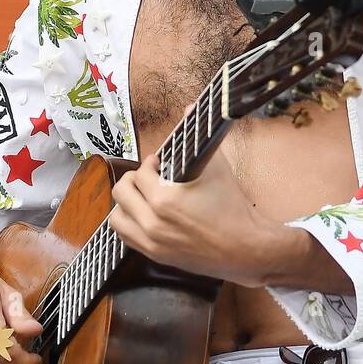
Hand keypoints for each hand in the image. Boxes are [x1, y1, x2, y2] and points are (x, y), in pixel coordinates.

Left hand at [109, 131, 277, 286]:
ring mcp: (152, 243)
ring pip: (117, 218)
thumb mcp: (217, 167)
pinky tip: (143, 215)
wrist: (245, 248)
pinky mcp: (155, 256)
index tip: (160, 163)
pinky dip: (130, 223)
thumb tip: (190, 108)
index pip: (140, 173)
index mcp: (164, 200)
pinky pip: (126, 238)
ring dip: (126, 203)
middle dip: (134, 179)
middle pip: (121, 192)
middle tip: (148, 177)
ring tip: (142, 196)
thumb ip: (197, 137)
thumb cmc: (233, 208)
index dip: (150, 163)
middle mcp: (153, 223)